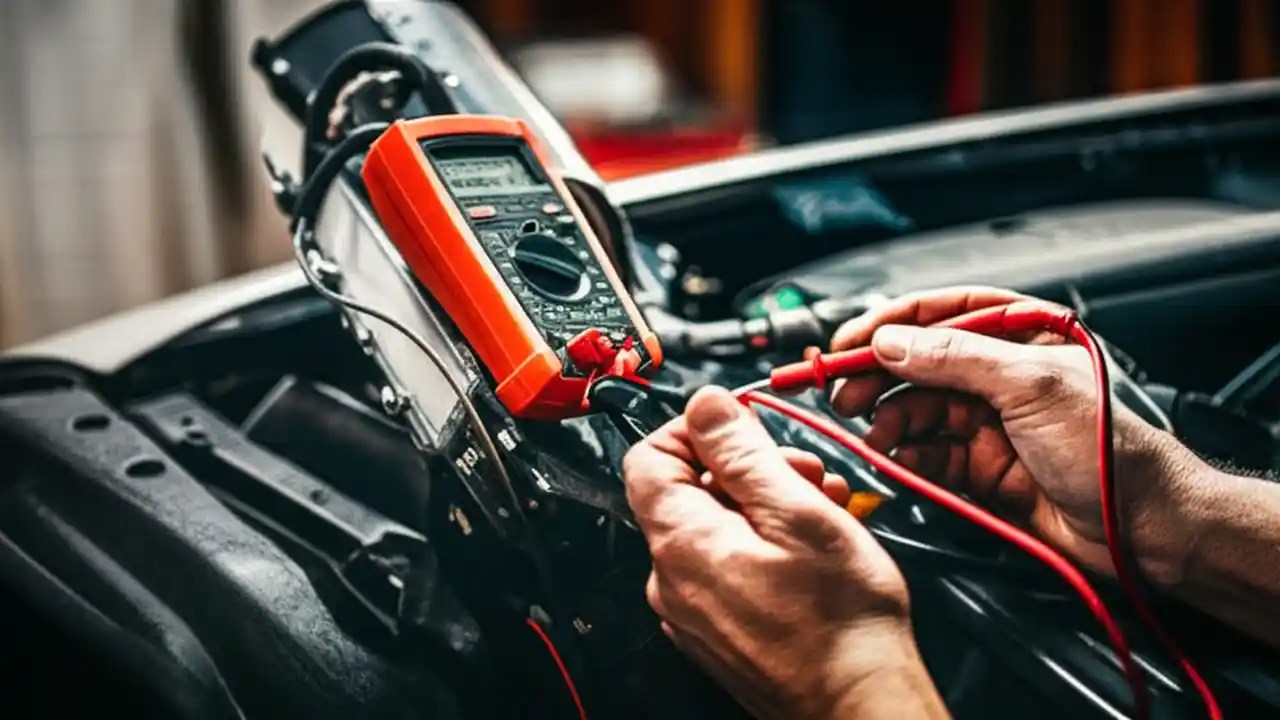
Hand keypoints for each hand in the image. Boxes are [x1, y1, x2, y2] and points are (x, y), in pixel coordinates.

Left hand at [623, 387, 946, 719]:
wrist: (861, 706)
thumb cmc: (841, 624)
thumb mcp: (796, 512)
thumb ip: (742, 453)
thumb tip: (705, 405)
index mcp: (681, 543)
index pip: (648, 457)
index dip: (695, 430)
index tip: (743, 428)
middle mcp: (673, 581)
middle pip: (688, 491)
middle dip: (748, 469)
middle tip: (805, 473)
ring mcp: (693, 612)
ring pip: (715, 528)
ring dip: (765, 505)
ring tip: (822, 508)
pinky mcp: (718, 632)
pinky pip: (726, 567)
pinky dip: (763, 545)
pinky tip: (810, 548)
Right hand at [830, 287, 1201, 583]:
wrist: (1142, 527)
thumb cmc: (1109, 449)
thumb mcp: (1028, 386)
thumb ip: (953, 358)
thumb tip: (891, 342)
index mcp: (1020, 333)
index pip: (939, 312)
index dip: (888, 324)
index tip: (845, 344)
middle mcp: (999, 373)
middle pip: (918, 364)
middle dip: (878, 378)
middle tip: (843, 396)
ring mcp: (988, 421)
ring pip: (917, 411)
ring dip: (890, 424)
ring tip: (877, 439)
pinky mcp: (980, 467)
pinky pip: (927, 455)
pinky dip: (908, 459)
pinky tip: (900, 464)